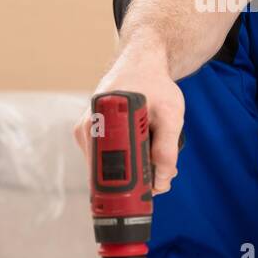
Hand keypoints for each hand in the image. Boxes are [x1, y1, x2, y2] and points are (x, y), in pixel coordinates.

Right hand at [73, 49, 185, 193]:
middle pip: (107, 173)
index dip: (129, 186)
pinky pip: (107, 158)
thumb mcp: (170, 115)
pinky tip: (143, 149)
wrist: (141, 64)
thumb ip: (167, 150)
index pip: (108, 168)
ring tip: (155, 157)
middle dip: (135, 180)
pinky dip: (127, 160)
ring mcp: (87, 132)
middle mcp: (88, 128)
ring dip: (133, 170)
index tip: (148, 193)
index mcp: (101, 120)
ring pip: (107, 168)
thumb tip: (161, 183)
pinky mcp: (92, 135)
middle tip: (160, 177)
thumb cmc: (155, 85)